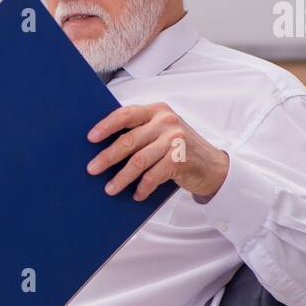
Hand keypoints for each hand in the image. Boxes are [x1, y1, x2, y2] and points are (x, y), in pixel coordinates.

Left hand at [86, 103, 229, 200]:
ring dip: (121, 177)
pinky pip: (154, 176)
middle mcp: (166, 122)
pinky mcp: (181, 159)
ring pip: (138, 160)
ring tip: (110, 189)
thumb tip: (103, 147)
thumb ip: (141, 132)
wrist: (214, 166)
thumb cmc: (180, 150)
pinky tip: (136, 195)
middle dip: (107, 157)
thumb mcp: (162, 132)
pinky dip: (142, 187)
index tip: (90, 138)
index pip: (126, 114)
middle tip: (92, 169)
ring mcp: (175, 140)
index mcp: (157, 111)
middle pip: (128, 140)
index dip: (106, 125)